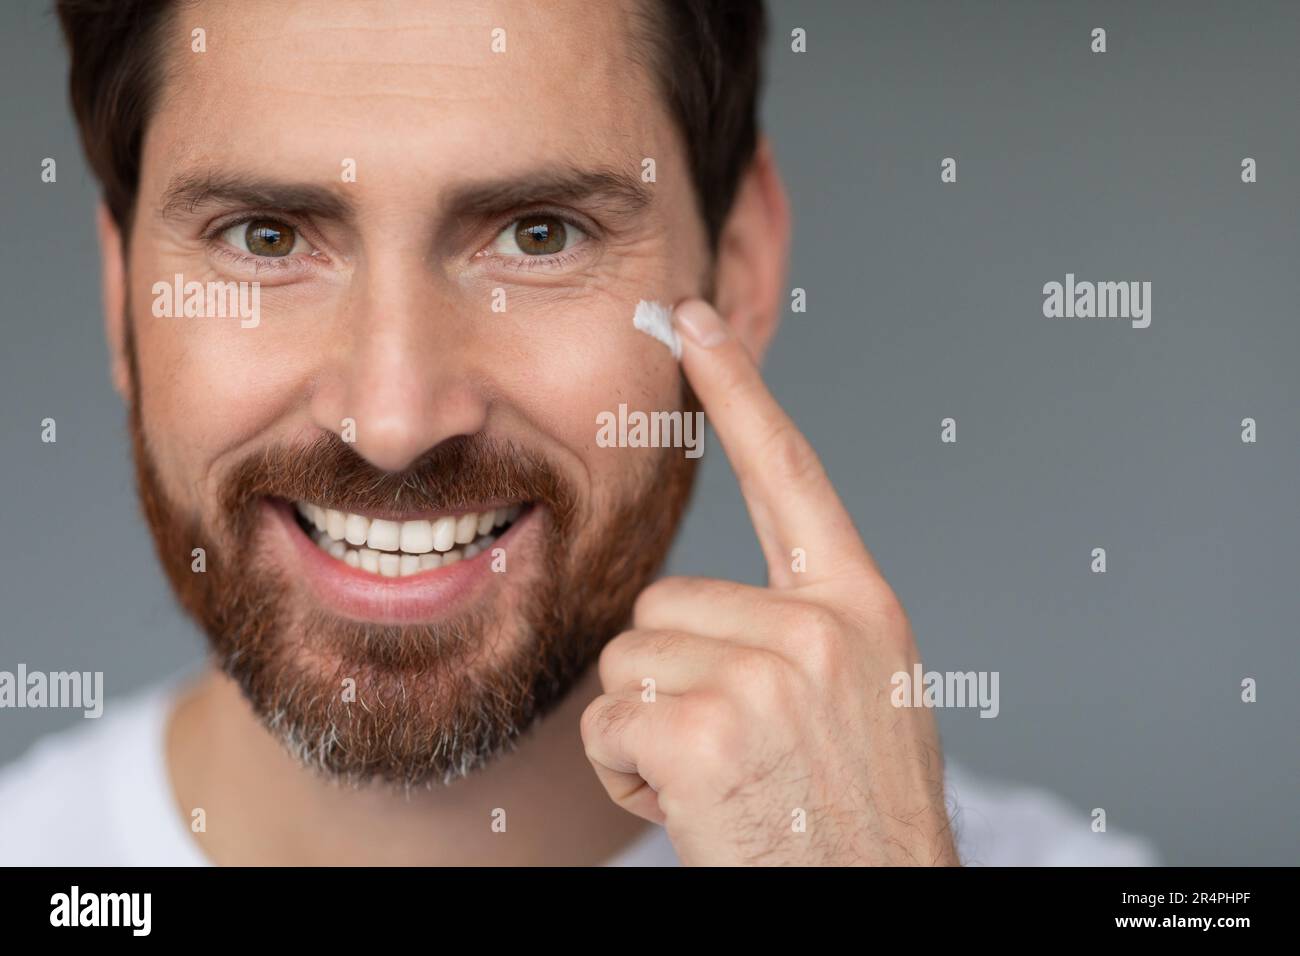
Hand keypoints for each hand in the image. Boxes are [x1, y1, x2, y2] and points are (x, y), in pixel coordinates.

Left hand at [581, 299, 958, 865]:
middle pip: (664, 599)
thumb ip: (800, 626)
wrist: (874, 901)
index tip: (692, 318)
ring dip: (651, 727)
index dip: (738, 389)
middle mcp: (820, 626)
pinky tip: (695, 804)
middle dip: (673, 677)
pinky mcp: (708, 729)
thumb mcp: (862, 696)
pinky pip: (610, 721)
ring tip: (724, 778)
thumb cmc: (855, 815)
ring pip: (629, 659)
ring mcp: (768, 674)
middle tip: (737, 747)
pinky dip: (629, 772)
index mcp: (859, 607)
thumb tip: (701, 600)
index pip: (790, 472)